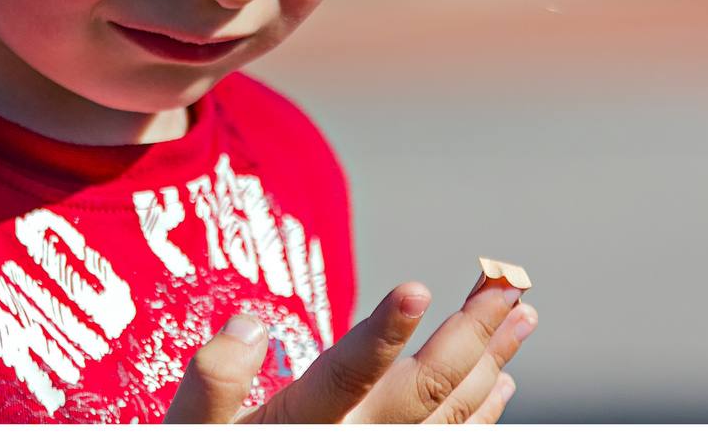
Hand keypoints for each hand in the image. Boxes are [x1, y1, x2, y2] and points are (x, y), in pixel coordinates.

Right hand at [163, 272, 536, 423]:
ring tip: (522, 314)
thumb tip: (247, 324)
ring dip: (491, 364)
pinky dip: (482, 416)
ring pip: (448, 420)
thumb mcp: (185, 434)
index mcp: (297, 427)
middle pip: (420, 394)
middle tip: (507, 282)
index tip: (416, 289)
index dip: (380, 335)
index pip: (343, 378)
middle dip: (470, 335)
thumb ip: (210, 383)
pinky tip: (502, 381)